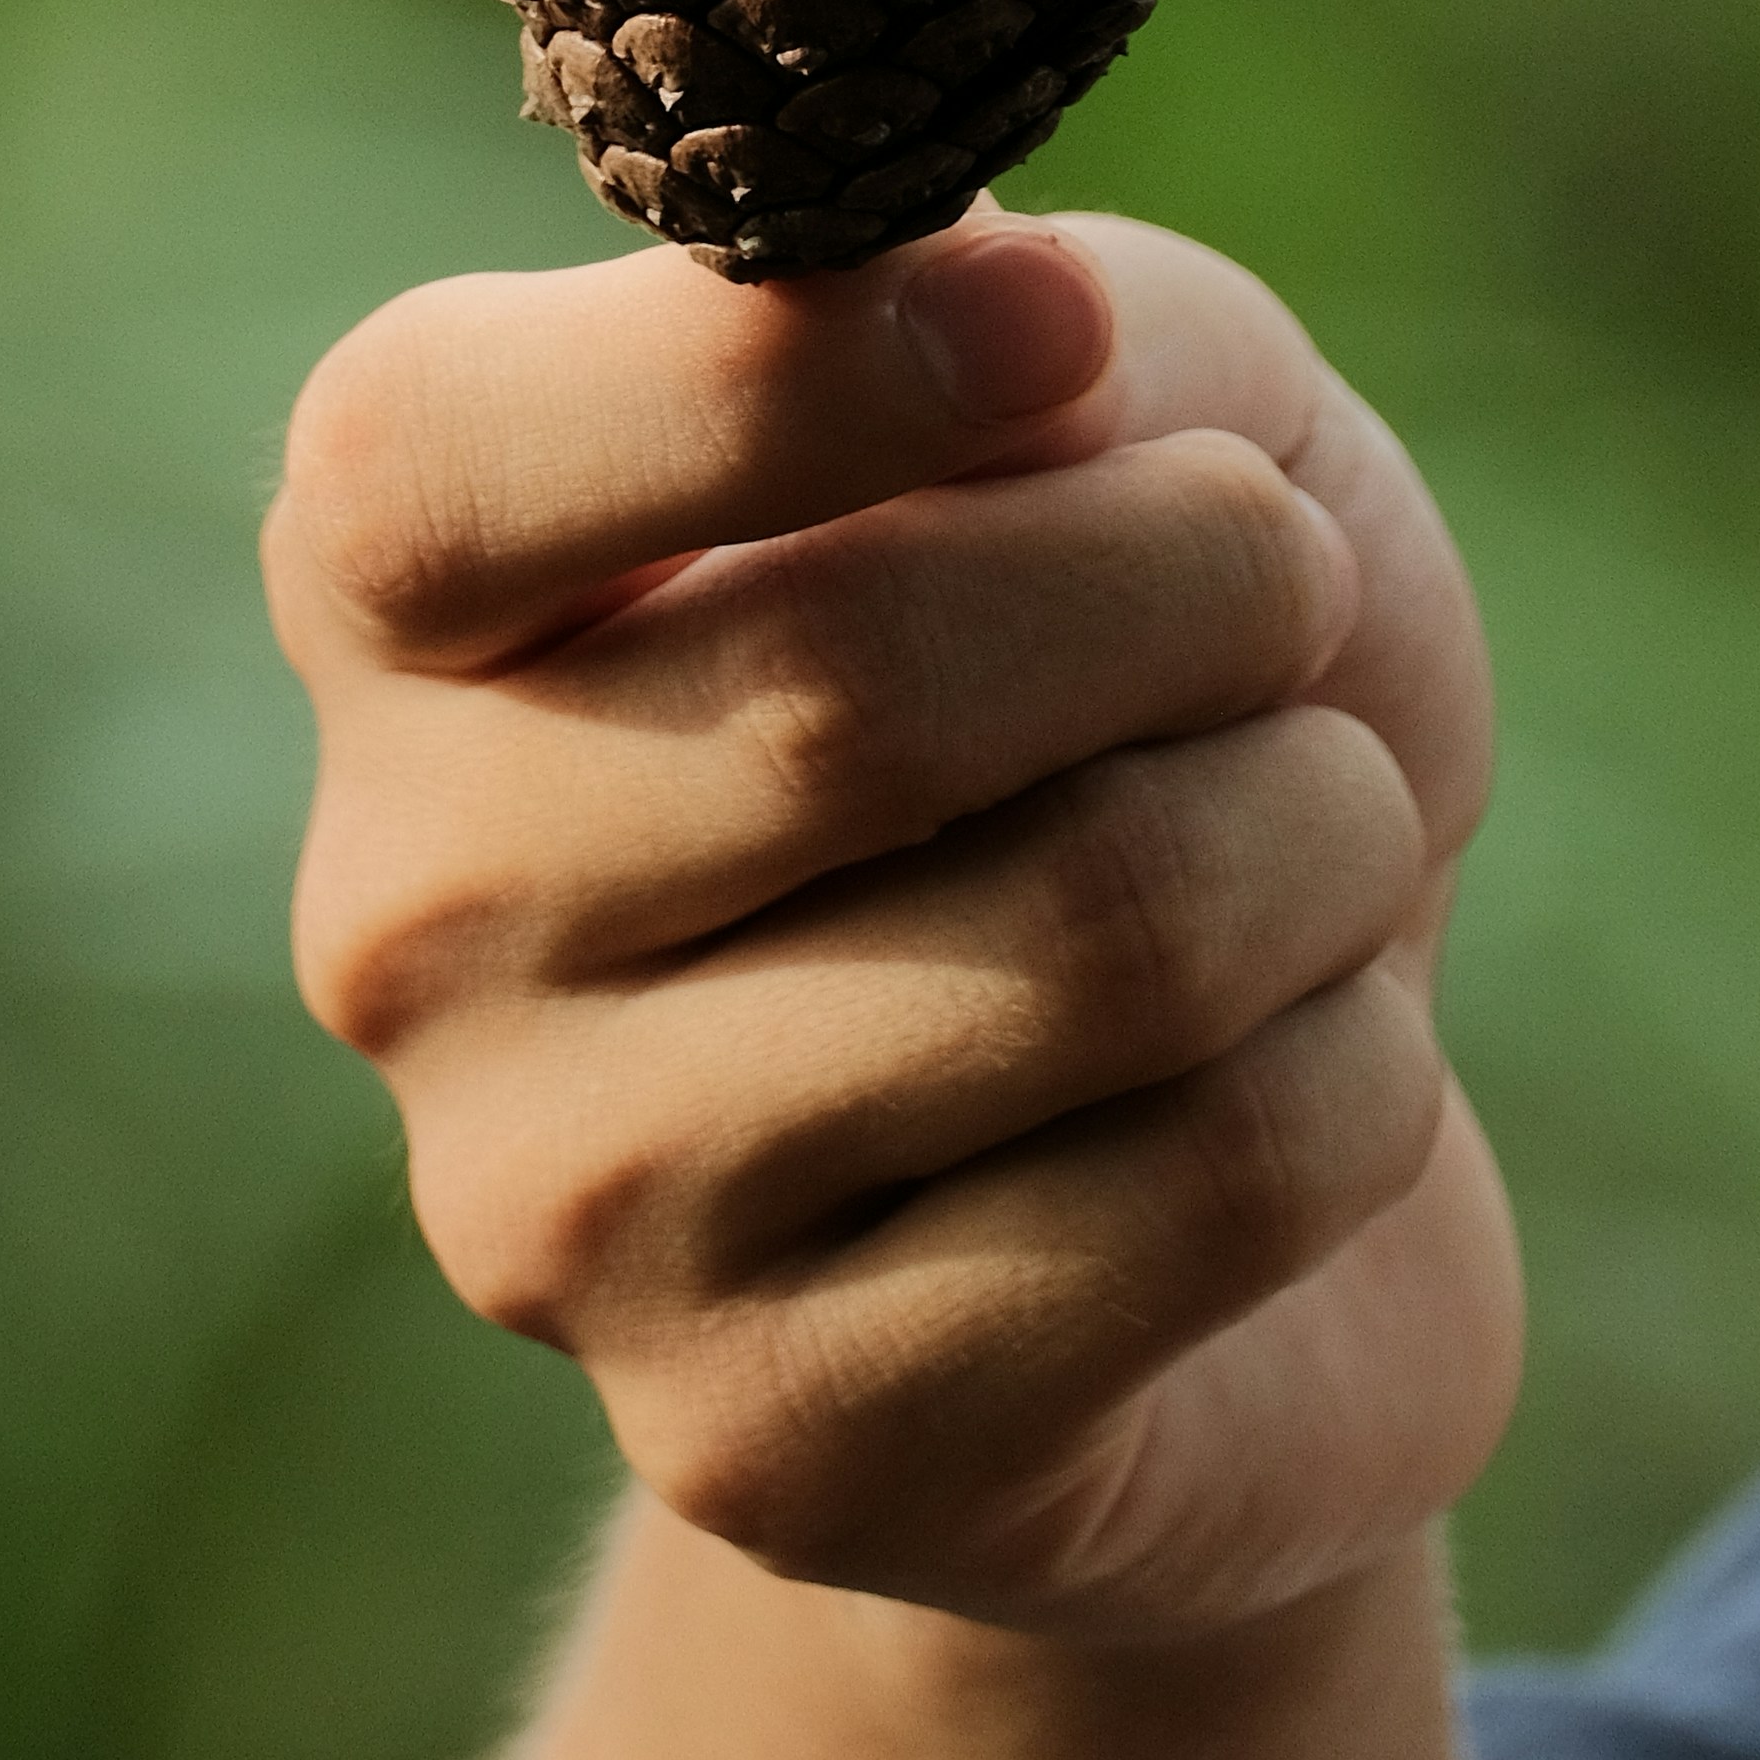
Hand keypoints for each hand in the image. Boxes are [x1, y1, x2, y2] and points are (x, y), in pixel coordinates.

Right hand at [266, 210, 1519, 1651]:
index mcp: (397, 601)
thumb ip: (1046, 310)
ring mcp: (556, 1214)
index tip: (1069, 322)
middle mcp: (405, 910)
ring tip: (1318, 845)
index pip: (442, 458)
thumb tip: (1013, 319)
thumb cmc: (1129, 703)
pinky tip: (1296, 1075)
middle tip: (1293, 587)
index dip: (784, 371)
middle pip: (853, 685)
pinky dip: (1362, 1076)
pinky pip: (1213, 1177)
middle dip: (1210, 582)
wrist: (1230, 1180)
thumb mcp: (1126, 416)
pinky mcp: (773, 1448)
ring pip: (1095, 932)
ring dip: (1327, 836)